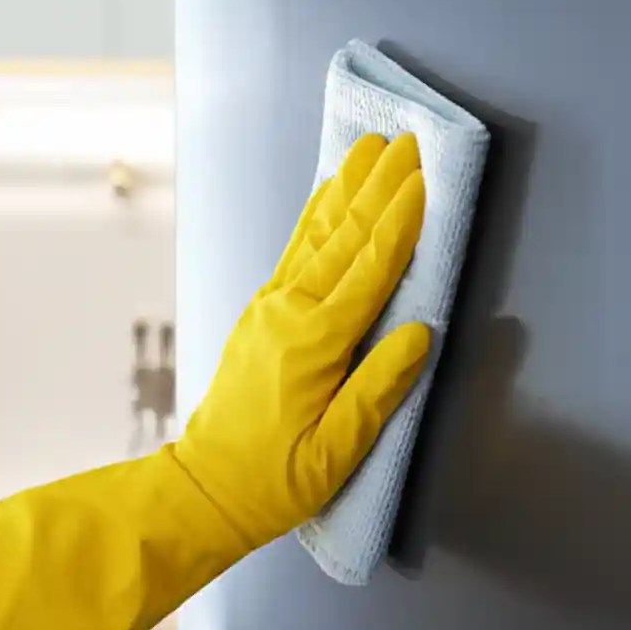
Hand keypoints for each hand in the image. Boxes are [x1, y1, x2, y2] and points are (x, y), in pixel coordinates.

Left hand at [172, 132, 429, 547]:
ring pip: (317, 234)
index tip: (424, 179)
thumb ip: (380, 387)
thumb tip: (420, 331)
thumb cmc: (276, 480)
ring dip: (348, 187)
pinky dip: (316, 214)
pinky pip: (296, 250)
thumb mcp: (338, 451)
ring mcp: (271, 308)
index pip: (369, 270)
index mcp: (315, 343)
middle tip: (407, 141)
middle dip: (379, 186)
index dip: (400, 224)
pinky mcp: (263, 313)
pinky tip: (329, 193)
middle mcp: (289, 312)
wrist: (206, 488)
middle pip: (344, 237)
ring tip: (370, 146)